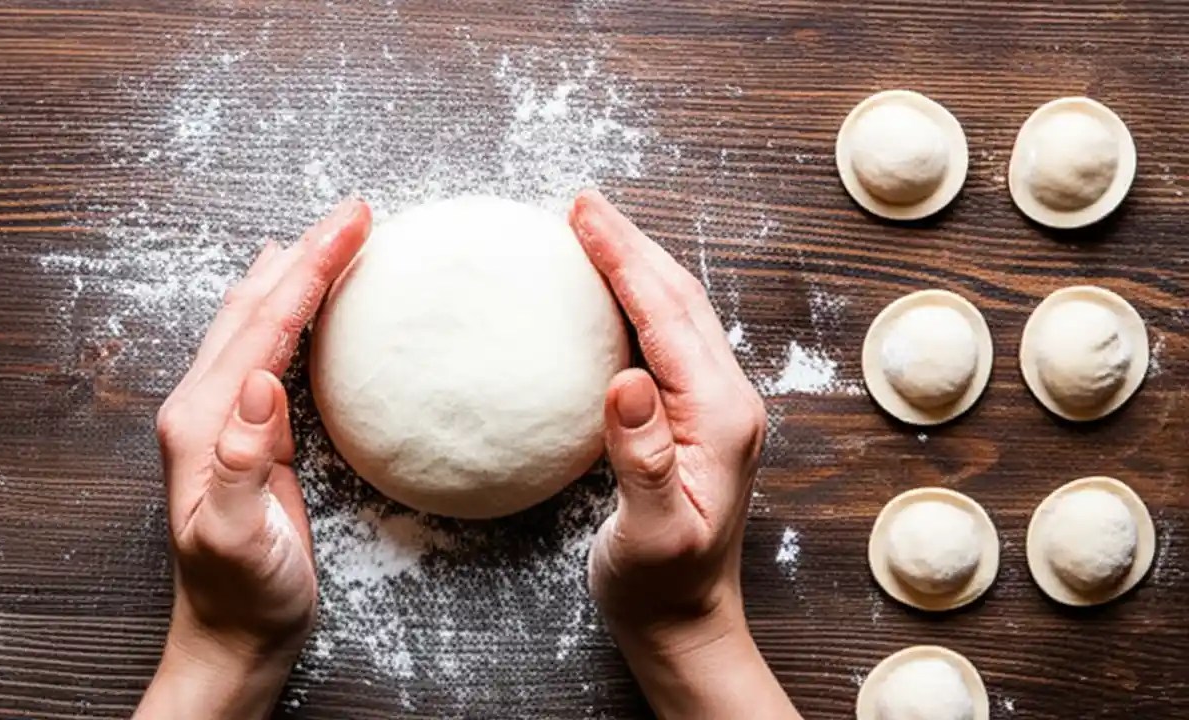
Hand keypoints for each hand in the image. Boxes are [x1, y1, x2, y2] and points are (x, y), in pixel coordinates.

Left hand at [134, 200, 371, 719]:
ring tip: (328, 236)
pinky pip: (269, 350)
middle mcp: (205, 407)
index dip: (309, 270)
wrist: (234, 637)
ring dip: (295, 273)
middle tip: (355, 211)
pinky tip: (301, 302)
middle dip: (306, 253)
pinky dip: (290, 312)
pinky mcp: (246, 432)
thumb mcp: (236, 541)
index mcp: (204, 421)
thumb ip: (237, 464)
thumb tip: (258, 384)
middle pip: (256, 306)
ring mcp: (223, 417)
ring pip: (256, 320)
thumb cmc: (242, 596)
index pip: (263, 325)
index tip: (352, 224)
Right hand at [569, 190, 799, 718]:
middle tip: (582, 205)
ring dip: (636, 266)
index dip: (624, 259)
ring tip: (593, 232)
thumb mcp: (653, 533)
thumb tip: (624, 380)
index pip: (667, 316)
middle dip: (630, 245)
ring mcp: (713, 407)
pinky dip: (635, 303)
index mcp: (719, 415)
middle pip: (679, 299)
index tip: (584, 215)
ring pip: (676, 313)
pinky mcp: (692, 418)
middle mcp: (725, 400)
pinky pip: (664, 340)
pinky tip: (607, 295)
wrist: (687, 621)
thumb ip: (643, 458)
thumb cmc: (664, 587)